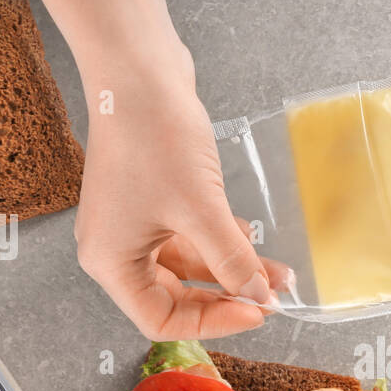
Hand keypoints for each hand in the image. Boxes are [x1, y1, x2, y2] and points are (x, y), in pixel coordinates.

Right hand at [38, 0, 287, 338]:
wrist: (138, 68)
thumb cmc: (153, 136)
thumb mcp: (202, 210)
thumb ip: (232, 261)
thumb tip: (260, 297)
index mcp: (112, 263)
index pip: (162, 320)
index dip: (212, 322)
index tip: (256, 312)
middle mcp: (117, 249)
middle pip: (177, 296)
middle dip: (228, 294)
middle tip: (273, 294)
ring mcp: (134, 223)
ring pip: (190, 263)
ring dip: (232, 266)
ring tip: (278, 269)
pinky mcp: (153, 198)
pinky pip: (189, 235)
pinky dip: (220, 240)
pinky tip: (251, 236)